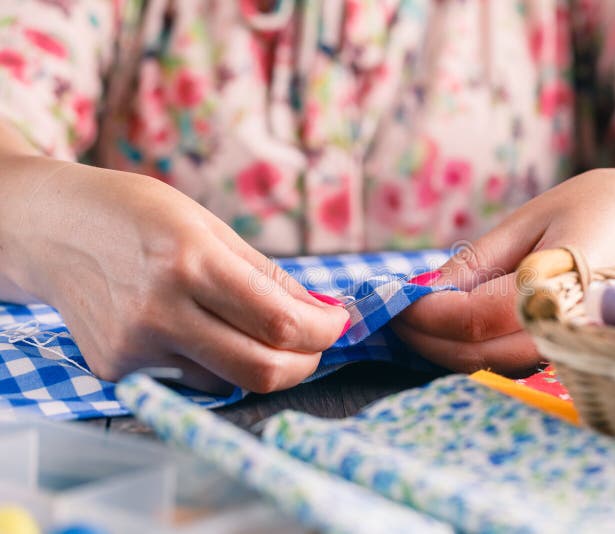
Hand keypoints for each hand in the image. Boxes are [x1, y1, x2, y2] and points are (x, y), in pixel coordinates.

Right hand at [0, 157, 348, 393]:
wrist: (49, 228)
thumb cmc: (136, 214)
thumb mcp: (209, 226)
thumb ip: (269, 276)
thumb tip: (321, 313)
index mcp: (190, 261)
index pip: (280, 322)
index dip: (324, 331)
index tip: (336, 322)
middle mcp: (160, 311)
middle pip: (261, 371)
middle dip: (305, 362)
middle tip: (313, 342)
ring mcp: (133, 347)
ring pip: (229, 382)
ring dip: (256, 360)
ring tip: (240, 323)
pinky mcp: (115, 370)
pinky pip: (189, 381)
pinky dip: (210, 362)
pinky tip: (187, 327)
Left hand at [393, 166, 614, 374]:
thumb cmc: (610, 204)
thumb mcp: (537, 216)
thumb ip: (480, 260)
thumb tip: (425, 291)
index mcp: (560, 284)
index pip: (471, 318)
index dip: (423, 314)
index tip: (393, 301)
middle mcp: (572, 329)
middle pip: (478, 354)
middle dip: (426, 339)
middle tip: (396, 314)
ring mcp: (581, 349)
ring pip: (496, 366)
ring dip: (448, 350)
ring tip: (419, 322)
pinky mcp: (582, 353)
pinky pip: (519, 363)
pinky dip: (479, 352)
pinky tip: (458, 331)